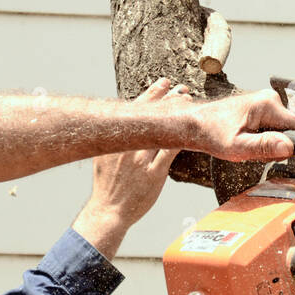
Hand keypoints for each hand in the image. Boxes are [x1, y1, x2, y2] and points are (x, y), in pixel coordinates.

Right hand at [85, 78, 188, 230]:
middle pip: (150, 116)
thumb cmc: (106, 186)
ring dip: (177, 115)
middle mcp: (127, 146)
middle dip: (167, 98)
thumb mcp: (103, 157)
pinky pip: (171, 152)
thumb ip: (116, 141)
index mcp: (114, 140)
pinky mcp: (154, 174)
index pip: (134, 110)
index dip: (151, 95)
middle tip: (180, 88)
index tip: (163, 83)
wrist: (108, 211)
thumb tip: (128, 124)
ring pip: (162, 130)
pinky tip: (191, 130)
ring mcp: (141, 160)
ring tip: (189, 103)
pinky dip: (181, 139)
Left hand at [188, 89, 294, 161]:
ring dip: (267, 143)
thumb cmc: (211, 133)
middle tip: (252, 149)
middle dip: (275, 145)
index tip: (270, 153)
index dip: (289, 146)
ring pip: (280, 131)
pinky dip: (261, 137)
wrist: (195, 124)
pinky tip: (246, 137)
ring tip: (246, 143)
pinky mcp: (261, 107)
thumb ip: (264, 147)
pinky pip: (272, 128)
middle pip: (289, 131)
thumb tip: (289, 147)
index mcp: (268, 104)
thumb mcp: (238, 147)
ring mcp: (265, 102)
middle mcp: (270, 99)